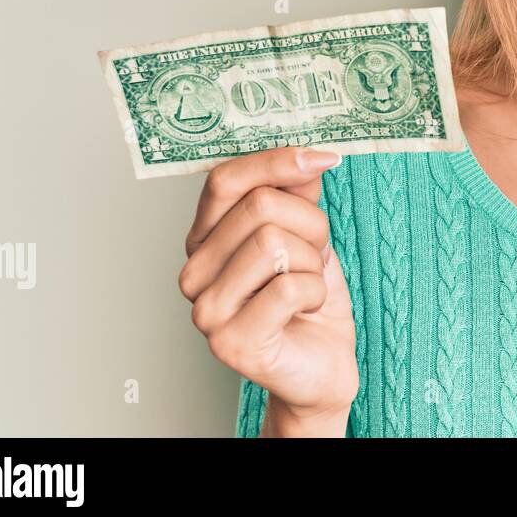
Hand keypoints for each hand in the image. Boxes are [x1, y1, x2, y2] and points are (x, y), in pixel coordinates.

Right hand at [179, 147, 358, 435]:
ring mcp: (206, 310)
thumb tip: (305, 153)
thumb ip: (297, 191)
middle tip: (315, 253)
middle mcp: (194, 272)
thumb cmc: (308, 297)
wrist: (321, 363)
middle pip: (261, 206)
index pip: (225, 179)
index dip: (276, 161)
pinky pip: (291, 287)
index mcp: (204, 238)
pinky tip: (306, 310)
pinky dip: (315, 293)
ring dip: (311, 262)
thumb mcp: (305, 231)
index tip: (323, 157)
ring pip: (275, 243)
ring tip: (306, 284)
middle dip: (309, 224)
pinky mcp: (231, 343)